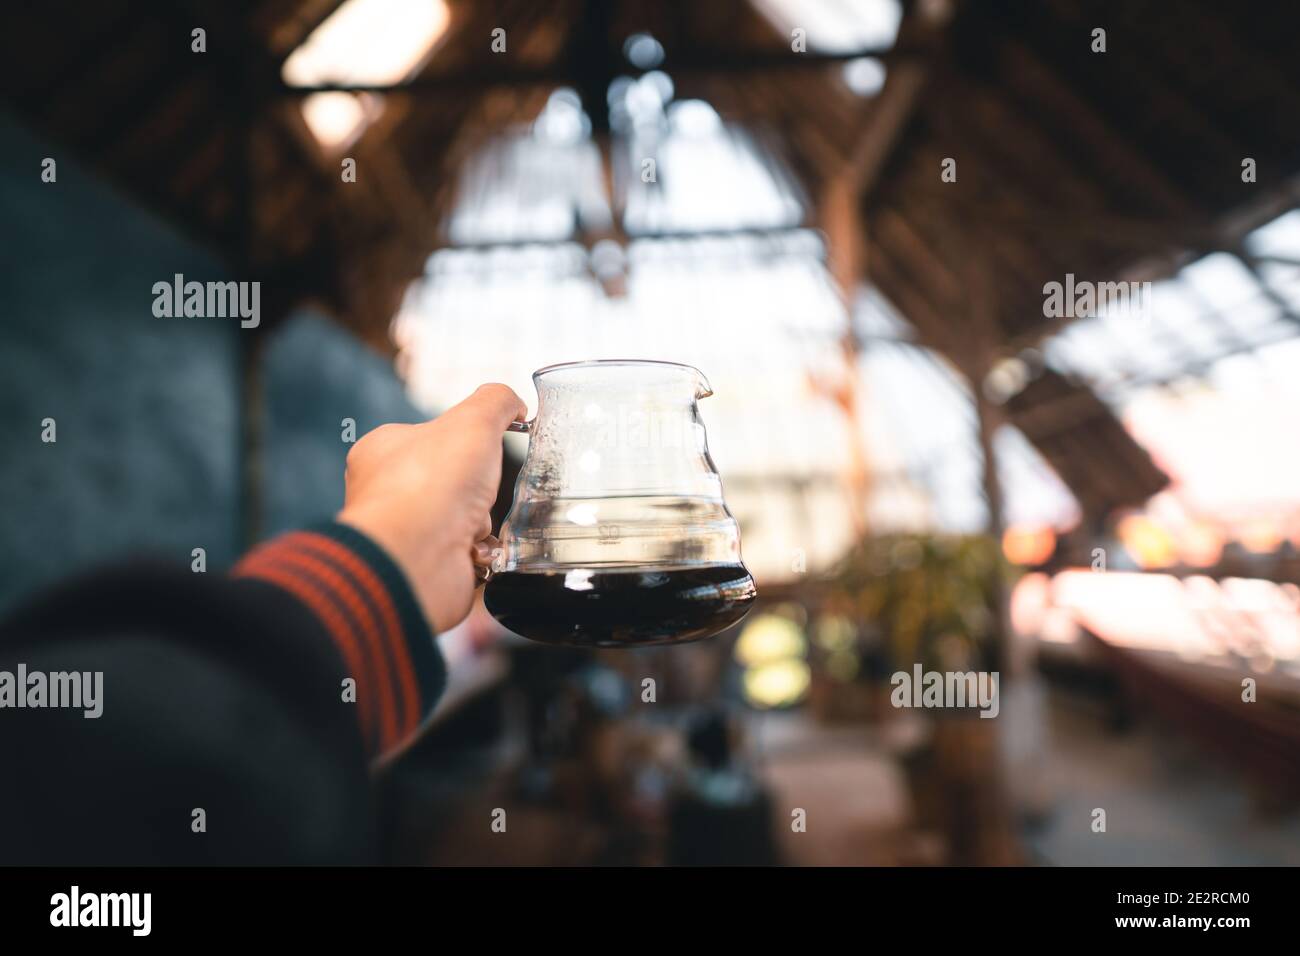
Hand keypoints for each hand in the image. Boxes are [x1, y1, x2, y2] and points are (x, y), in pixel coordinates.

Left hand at [336, 384, 525, 633]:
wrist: (417, 558)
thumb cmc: (428, 485)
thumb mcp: (474, 420)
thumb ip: (496, 402)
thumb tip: (515, 405)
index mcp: (381, 452)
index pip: (429, 438)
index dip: (463, 441)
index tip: (482, 446)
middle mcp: (387, 495)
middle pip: (454, 482)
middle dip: (476, 489)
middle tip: (476, 489)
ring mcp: (405, 534)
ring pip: (465, 520)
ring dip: (480, 523)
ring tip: (470, 526)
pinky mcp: (424, 568)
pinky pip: (469, 556)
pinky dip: (481, 554)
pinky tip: (472, 550)